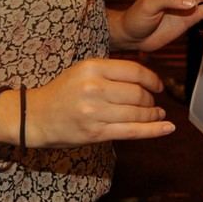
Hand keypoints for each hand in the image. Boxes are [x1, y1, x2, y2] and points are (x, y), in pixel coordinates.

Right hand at [28, 58, 173, 145]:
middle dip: (151, 99)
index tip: (158, 86)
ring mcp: (95, 112)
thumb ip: (110, 72)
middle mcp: (94, 88)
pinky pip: (132, 131)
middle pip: (138, 93)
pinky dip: (154, 130)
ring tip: (158, 114)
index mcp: (92, 68)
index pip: (134, 71)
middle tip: (153, 103)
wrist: (35, 117)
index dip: (152, 79)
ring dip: (153, 114)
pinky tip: (167, 128)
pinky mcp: (95, 133)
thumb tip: (145, 79)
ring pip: (137, 112)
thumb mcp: (82, 71)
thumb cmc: (61, 93)